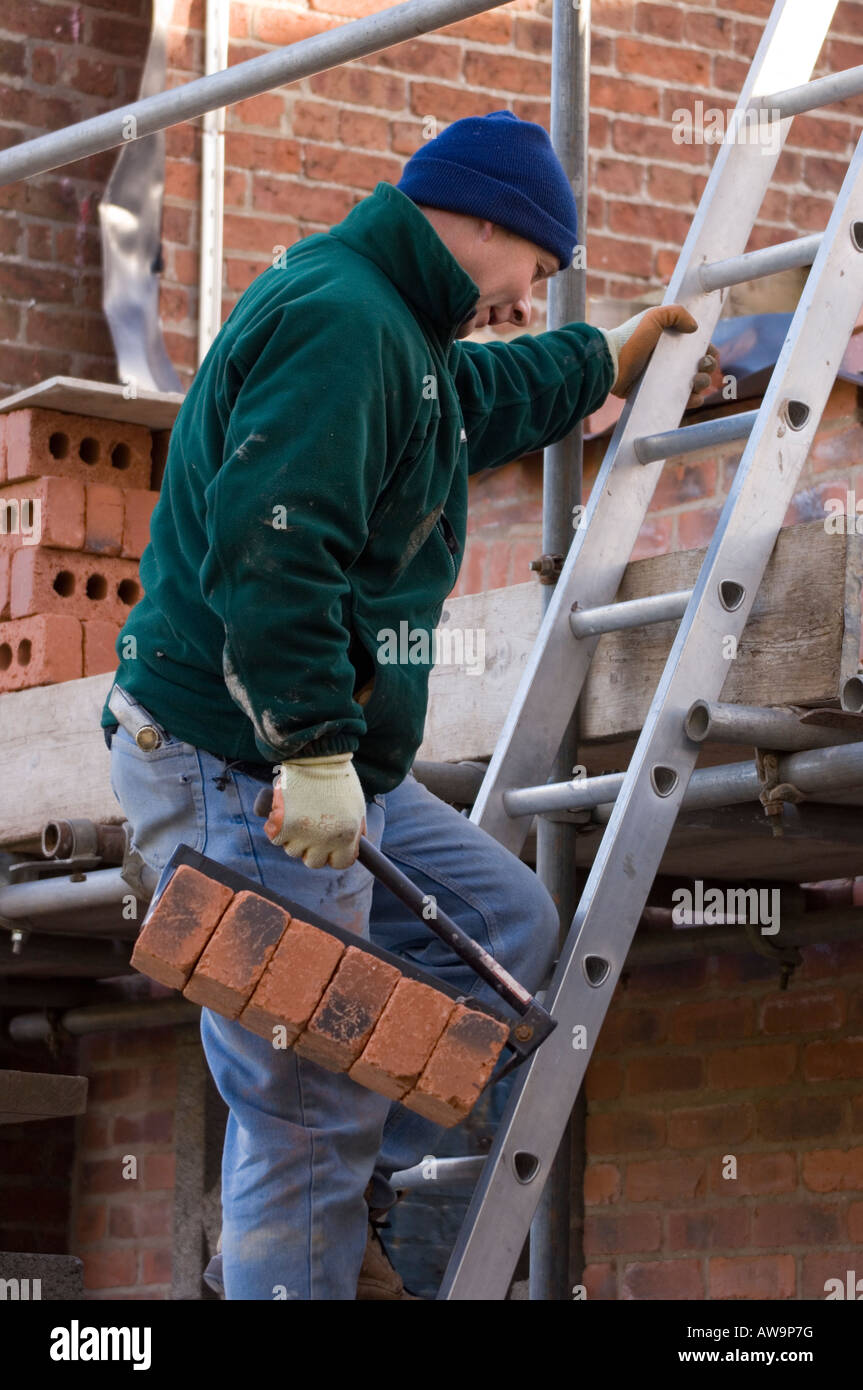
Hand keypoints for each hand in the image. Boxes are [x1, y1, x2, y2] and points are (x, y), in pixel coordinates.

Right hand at [263, 752, 366, 868]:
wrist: (316, 755)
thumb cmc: (338, 777)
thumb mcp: (357, 805)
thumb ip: (356, 829)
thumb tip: (355, 845)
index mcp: (347, 835)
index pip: (340, 863)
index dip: (335, 855)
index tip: (330, 845)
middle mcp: (324, 840)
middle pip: (314, 861)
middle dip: (313, 848)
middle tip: (311, 829)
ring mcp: (301, 834)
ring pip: (293, 850)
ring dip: (294, 837)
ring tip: (299, 814)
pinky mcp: (281, 825)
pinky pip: (275, 837)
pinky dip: (276, 827)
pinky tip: (284, 812)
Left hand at [600, 304, 717, 406]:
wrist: (611, 365)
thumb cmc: (630, 339)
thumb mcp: (652, 317)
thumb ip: (675, 313)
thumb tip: (695, 328)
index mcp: (672, 342)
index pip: (699, 347)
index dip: (709, 350)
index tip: (709, 353)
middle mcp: (671, 361)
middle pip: (702, 366)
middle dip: (708, 367)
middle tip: (700, 366)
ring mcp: (666, 380)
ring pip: (696, 385)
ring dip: (703, 384)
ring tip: (694, 382)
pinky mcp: (660, 396)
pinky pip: (682, 401)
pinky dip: (692, 400)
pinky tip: (693, 397)